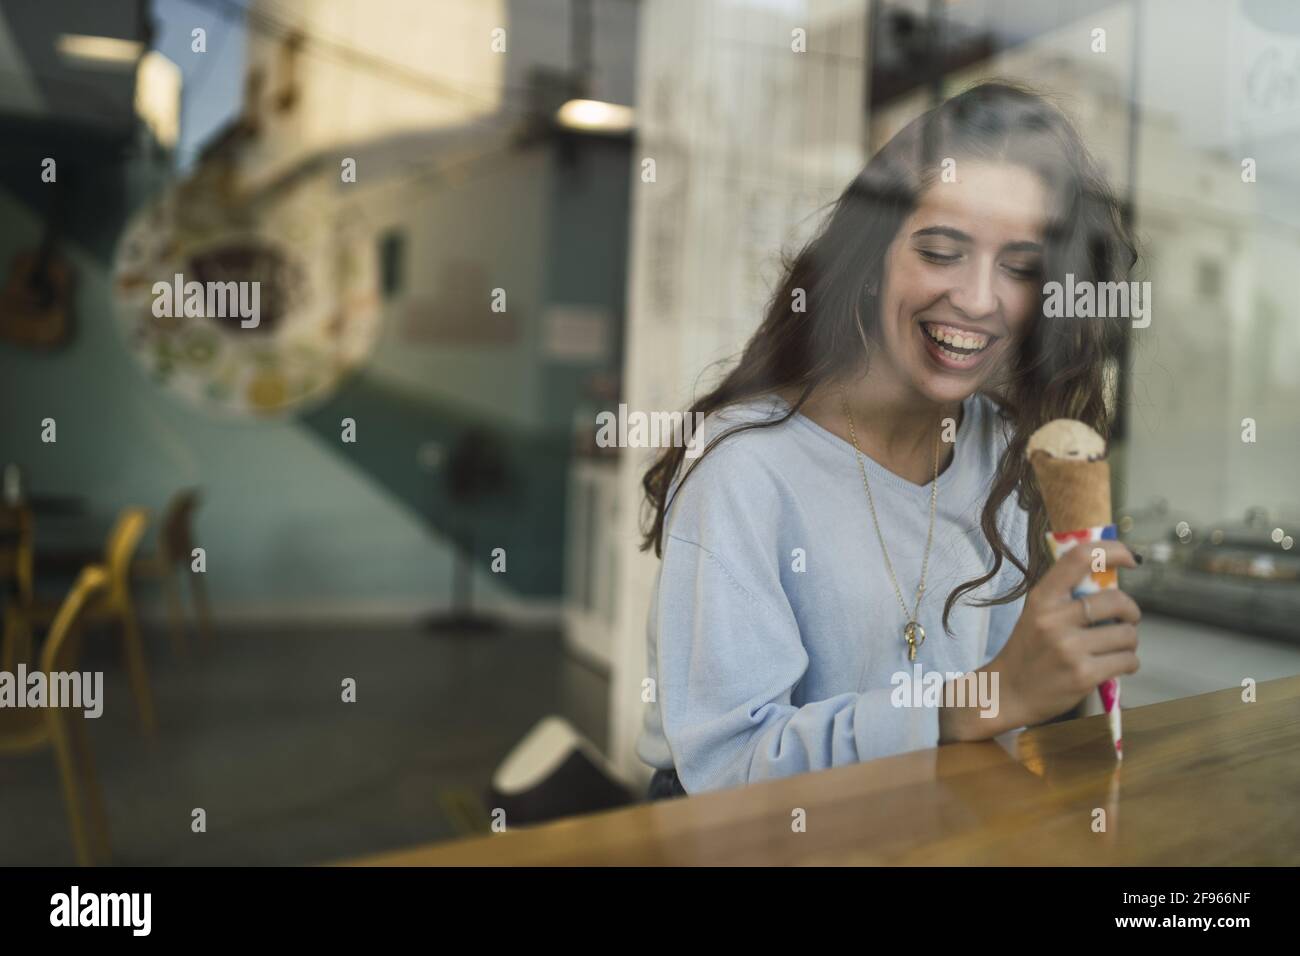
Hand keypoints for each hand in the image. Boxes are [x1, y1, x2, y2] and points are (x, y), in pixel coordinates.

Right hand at [940, 540, 1140, 741]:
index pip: (1079, 558)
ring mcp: (1068, 649)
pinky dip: (1129, 663)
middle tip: (1127, 619)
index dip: (1113, 550)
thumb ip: (1065, 597)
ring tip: (1115, 649)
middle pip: (1117, 600)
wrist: (1005, 693)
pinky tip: (1115, 666)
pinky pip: (1128, 661)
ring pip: (1127, 635)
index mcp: (1041, 599)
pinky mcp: (1083, 676)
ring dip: (1129, 642)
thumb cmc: (1028, 651)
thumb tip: (1112, 577)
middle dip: (1131, 611)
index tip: (1131, 558)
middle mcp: (1053, 620)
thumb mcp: (1036, 614)